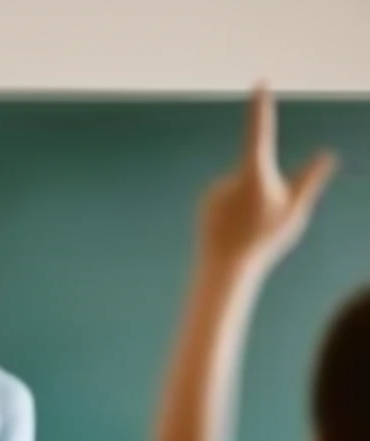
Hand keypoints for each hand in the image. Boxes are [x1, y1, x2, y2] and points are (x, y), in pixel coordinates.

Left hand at [200, 85, 335, 271]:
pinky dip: (231, 212)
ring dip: (246, 204)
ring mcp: (215, 189)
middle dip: (264, 190)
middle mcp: (230, 176)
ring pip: (240, 189)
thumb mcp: (294, 210)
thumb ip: (309, 180)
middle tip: (261, 223)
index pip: (260, 132)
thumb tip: (326, 155)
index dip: (261, 106)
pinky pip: (226, 200)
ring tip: (245, 230)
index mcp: (254, 173)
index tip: (261, 82)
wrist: (224, 267)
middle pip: (257, 173)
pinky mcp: (205, 202)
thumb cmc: (262, 240)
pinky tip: (230, 232)